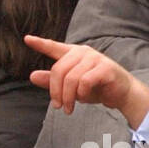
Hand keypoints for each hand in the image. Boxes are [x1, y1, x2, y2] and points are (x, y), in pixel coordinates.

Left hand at [25, 35, 148, 127]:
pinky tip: (84, 99)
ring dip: (68, 97)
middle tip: (58, 106)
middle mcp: (83, 52)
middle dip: (55, 91)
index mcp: (73, 54)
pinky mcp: (105, 68)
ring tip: (69, 108)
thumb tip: (32, 76)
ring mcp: (95, 58)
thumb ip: (52, 82)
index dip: (40, 43)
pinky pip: (85, 81)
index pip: (54, 47)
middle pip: (58, 70)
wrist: (121, 94)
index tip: (26, 39)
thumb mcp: (71, 87)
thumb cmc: (95, 88)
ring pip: (71, 78)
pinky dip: (82, 93)